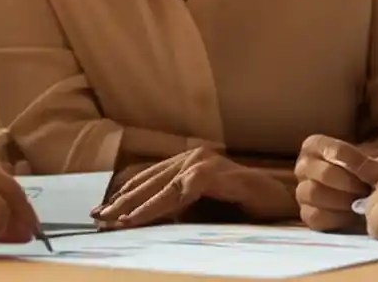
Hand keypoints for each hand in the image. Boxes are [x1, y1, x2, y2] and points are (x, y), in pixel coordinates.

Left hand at [92, 147, 295, 228]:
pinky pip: (177, 194)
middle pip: (148, 181)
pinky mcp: (212, 174)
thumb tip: (141, 219)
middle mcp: (192, 157)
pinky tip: (137, 218)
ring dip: (132, 206)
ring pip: (159, 187)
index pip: (149, 178)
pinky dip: (154, 207)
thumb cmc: (243, 207)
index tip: (102, 211)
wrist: (279, 201)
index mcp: (188, 162)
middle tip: (98, 218)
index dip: (124, 195)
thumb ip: (177, 208)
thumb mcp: (202, 209)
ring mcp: (202, 162)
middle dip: (120, 201)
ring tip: (112, 221)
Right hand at [294, 135, 377, 231]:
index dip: (350, 160)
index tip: (367, 172)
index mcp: (316, 146)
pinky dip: (334, 218)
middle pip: (322, 173)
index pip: (329, 148)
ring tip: (359, 203)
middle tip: (366, 190)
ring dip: (341, 201)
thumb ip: (371, 164)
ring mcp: (303, 191)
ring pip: (313, 194)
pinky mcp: (308, 214)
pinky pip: (313, 217)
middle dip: (348, 184)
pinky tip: (350, 216)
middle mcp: (304, 166)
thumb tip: (362, 170)